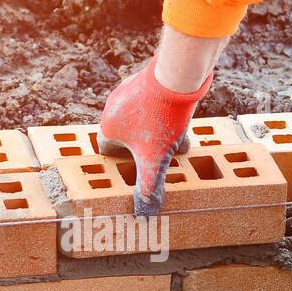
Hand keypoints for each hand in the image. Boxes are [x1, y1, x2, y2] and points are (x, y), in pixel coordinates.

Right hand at [97, 27, 225, 215]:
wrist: (176, 77)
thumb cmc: (162, 118)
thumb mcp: (155, 159)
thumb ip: (149, 187)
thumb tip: (143, 214)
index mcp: (109, 127)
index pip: (108, 152)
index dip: (122, 163)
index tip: (137, 168)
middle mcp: (112, 108)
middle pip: (128, 137)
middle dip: (145, 149)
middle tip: (164, 157)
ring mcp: (127, 90)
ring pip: (141, 119)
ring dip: (156, 131)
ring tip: (179, 140)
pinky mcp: (144, 79)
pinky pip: (151, 102)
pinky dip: (163, 113)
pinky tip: (182, 118)